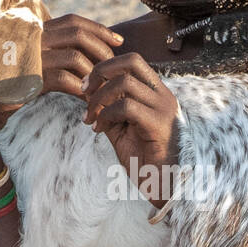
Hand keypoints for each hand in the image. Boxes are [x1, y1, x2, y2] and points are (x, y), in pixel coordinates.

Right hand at [0, 13, 125, 147]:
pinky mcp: (29, 78)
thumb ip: (51, 50)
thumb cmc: (7, 83)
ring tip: (101, 88)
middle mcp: (32, 38)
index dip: (99, 29)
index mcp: (34, 30)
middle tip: (115, 64)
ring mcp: (30, 56)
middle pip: (79, 34)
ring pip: (76, 58)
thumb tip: (84, 49)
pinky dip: (81, 91)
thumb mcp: (30, 60)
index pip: (73, 20)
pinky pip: (66, 81)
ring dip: (94, 75)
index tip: (117, 41)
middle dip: (103, 48)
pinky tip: (86, 101)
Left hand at [82, 51, 183, 208]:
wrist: (163, 186)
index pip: (132, 61)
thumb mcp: (121, 128)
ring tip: (90, 119)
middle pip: (130, 61)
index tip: (86, 87)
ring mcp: (163, 108)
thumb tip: (86, 91)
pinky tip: (99, 130)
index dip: (105, 66)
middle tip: (84, 93)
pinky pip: (126, 107)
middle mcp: (163, 95)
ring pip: (124, 83)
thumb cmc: (143, 160)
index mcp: (156, 93)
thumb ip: (107, 108)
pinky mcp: (159, 124)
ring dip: (99, 99)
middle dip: (101, 72)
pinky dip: (106, 115)